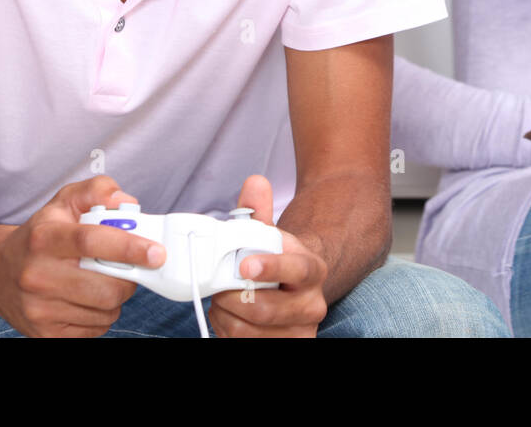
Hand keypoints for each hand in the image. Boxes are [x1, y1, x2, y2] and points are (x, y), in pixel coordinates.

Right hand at [0, 176, 163, 337]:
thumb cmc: (39, 235)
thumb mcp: (65, 202)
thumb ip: (98, 191)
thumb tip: (126, 204)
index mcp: (45, 238)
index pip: (91, 242)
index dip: (129, 248)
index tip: (156, 253)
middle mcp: (38, 275)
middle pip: (106, 286)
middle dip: (129, 277)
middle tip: (128, 268)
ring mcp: (40, 309)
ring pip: (106, 311)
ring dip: (116, 296)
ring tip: (102, 281)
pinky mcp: (46, 334)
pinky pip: (96, 329)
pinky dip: (102, 315)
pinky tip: (88, 299)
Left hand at [206, 175, 327, 336]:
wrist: (292, 292)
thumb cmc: (276, 262)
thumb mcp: (268, 237)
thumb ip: (258, 213)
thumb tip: (255, 183)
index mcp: (312, 270)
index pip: (296, 270)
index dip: (270, 268)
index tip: (244, 265)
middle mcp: (312, 305)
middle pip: (264, 309)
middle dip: (231, 298)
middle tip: (218, 287)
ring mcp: (300, 331)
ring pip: (249, 332)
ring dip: (225, 316)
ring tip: (222, 301)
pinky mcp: (287, 348)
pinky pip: (246, 346)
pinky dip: (227, 332)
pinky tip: (229, 317)